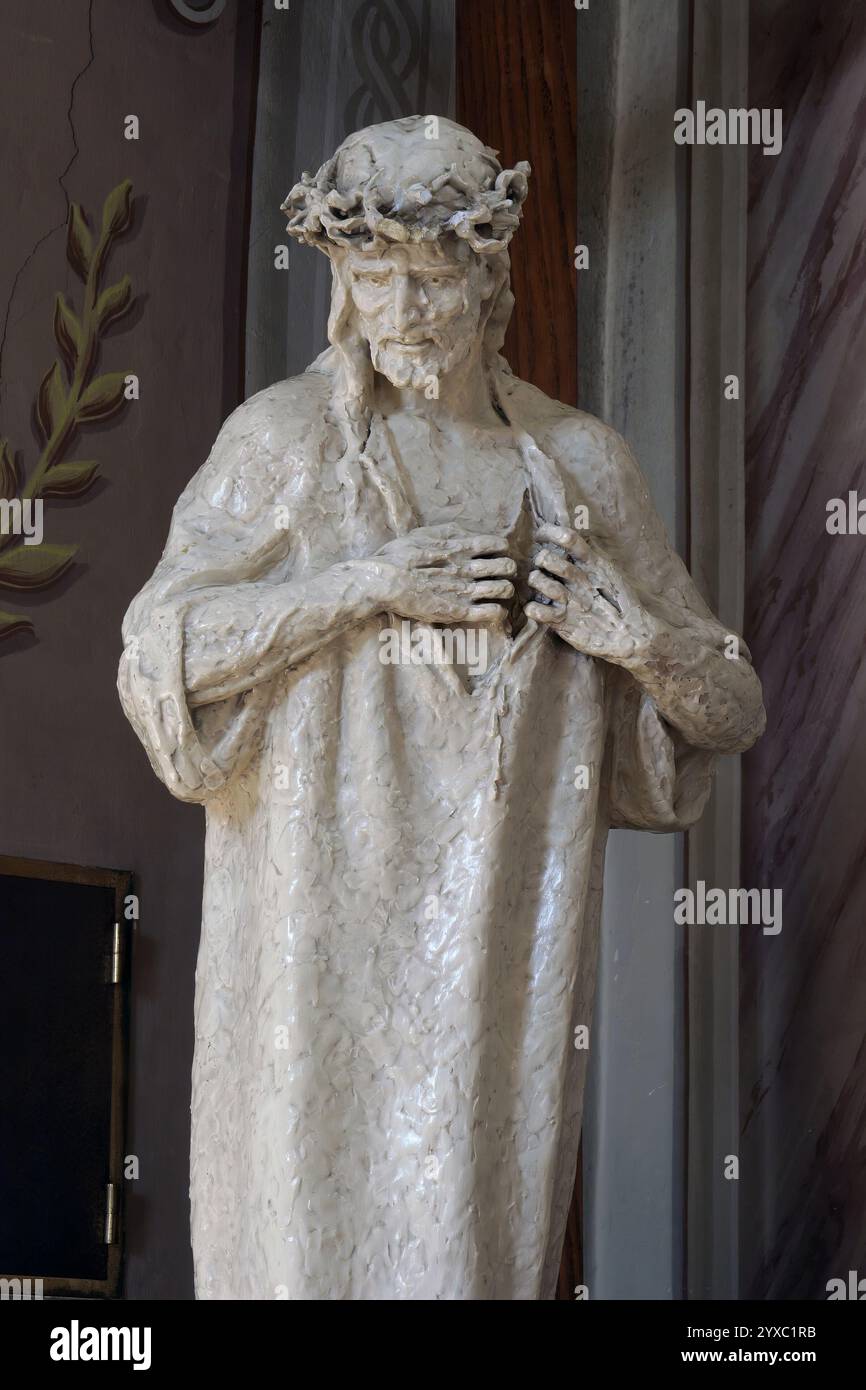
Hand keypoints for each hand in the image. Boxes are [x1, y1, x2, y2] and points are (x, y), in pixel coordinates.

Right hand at [368, 522, 515, 627]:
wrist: (386, 582)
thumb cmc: (398, 556)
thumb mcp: (422, 534)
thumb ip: (446, 533)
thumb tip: (466, 533)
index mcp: (460, 547)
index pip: (497, 544)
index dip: (502, 548)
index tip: (497, 553)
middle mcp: (468, 568)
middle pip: (506, 566)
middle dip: (508, 568)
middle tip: (502, 573)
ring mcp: (466, 591)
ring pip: (504, 588)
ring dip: (506, 589)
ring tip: (500, 591)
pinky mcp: (460, 612)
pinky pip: (492, 612)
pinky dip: (498, 611)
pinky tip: (494, 609)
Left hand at [525, 523, 660, 663]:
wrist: (632, 636)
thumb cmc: (618, 603)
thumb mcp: (608, 573)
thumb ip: (589, 558)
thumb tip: (569, 536)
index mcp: (593, 565)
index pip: (569, 539)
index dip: (549, 533)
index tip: (539, 535)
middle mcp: (580, 580)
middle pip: (549, 559)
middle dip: (540, 559)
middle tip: (540, 565)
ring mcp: (572, 601)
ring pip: (541, 582)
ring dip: (535, 580)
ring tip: (537, 583)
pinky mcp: (564, 622)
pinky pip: (539, 612)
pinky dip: (532, 608)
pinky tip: (533, 607)